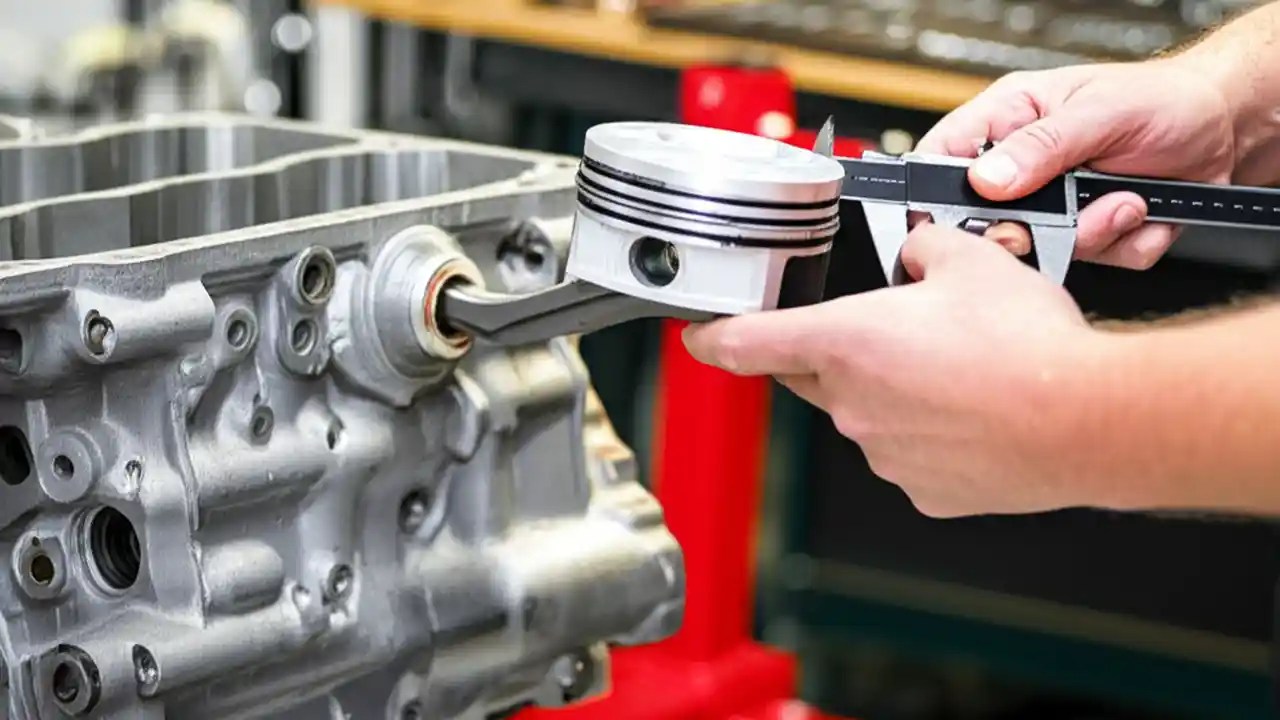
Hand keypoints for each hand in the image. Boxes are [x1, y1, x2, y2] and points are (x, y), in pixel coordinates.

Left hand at [683, 223, 1113, 517]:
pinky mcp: (922, 489)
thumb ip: (924, 247)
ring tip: (957, 372)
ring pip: (867, 415)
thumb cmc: (1029, 347)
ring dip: (894, 393)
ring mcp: (884, 454)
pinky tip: (972, 414)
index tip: (698, 335)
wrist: (1088, 421)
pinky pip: (908, 454)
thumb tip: (917, 250)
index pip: (746, 342)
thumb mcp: (971, 260)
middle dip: (835, 354)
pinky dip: (928, 435)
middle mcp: (851, 404)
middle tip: (885, 334)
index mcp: (845, 342)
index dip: (713, 335)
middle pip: (813, 375)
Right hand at [919, 59, 1239, 269]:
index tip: (951, 218)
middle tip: (1065, 213)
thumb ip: (1041, 146)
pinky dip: (1126, 242)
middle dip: (1033, 228)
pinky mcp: (1087, 239)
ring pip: (1043, 251)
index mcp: (1008, 123)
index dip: (932, 195)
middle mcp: (1023, 172)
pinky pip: (1094, 264)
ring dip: (1094, 233)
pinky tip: (1141, 210)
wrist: (1224, 132)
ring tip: (1127, 198)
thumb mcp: (1099, 111)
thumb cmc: (1162, 102)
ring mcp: (1054, 210)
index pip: (941, 158)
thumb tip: (986, 179)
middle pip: (986, 223)